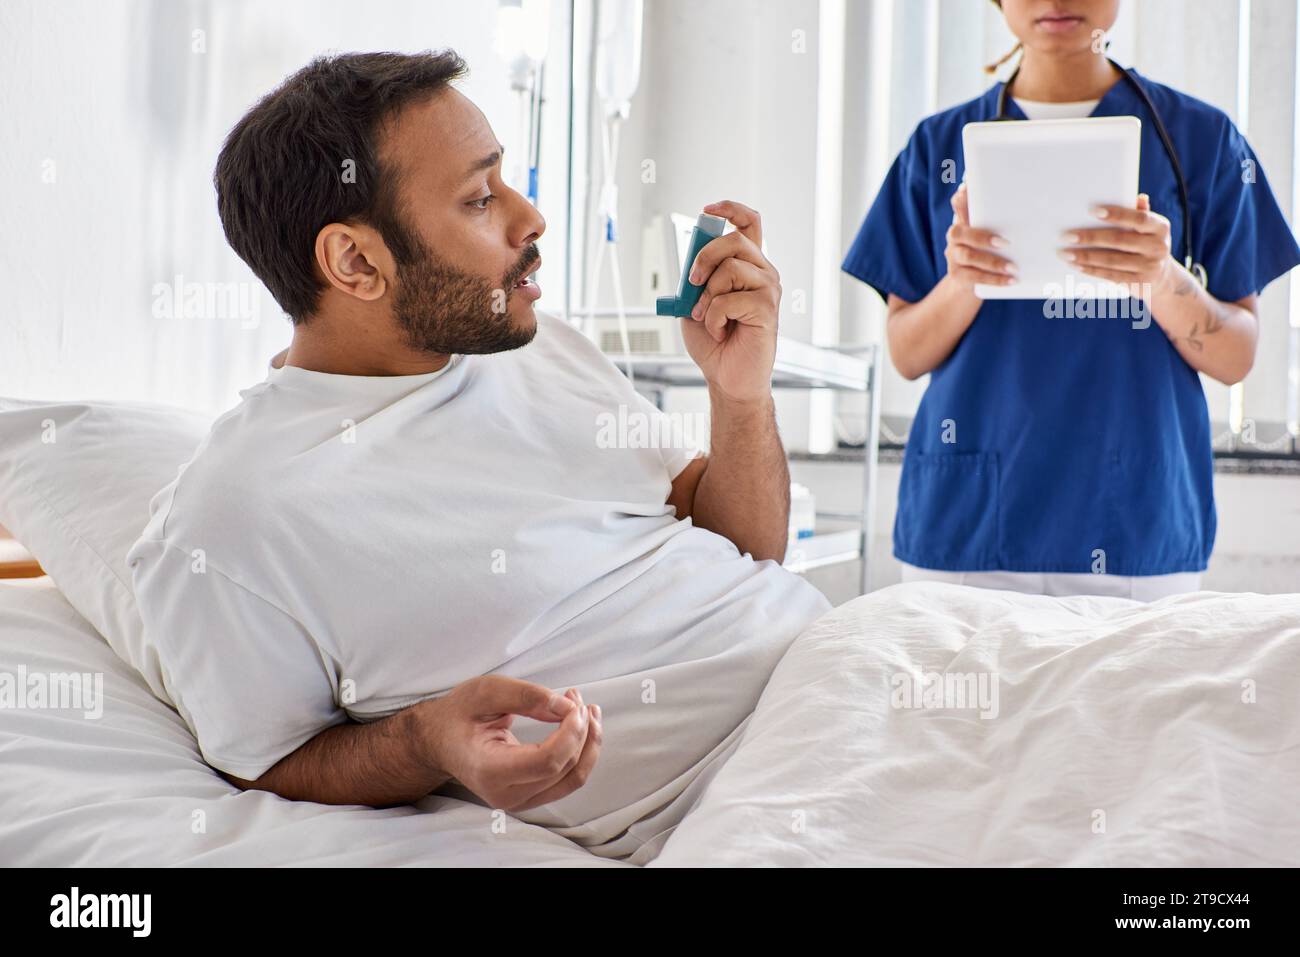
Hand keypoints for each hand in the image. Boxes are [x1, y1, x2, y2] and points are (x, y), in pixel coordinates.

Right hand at [422, 675, 601, 812]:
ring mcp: (520, 801)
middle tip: (575, 697)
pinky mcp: (531, 796)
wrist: (441, 740)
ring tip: (586, 709)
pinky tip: (580, 726)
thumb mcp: (485, 692)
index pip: (547, 762)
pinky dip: (580, 751)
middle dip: (582, 730)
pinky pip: (568, 779)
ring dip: (588, 742)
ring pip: (573, 779)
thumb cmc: (459, 715)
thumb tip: (566, 707)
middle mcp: (506, 795)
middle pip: (565, 769)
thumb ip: (526, 696)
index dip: (570, 733)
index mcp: (490, 771)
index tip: (574, 704)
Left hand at [680, 200, 779, 403]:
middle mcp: (763, 273)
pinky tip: (720, 331)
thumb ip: (695, 278)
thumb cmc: (715, 342)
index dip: (730, 210)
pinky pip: (730, 299)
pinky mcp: (768, 309)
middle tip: (692, 282)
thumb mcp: (694, 302)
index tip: (707, 210)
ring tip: (707, 317)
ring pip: (731, 268)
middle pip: (734, 240)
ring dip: (707, 295)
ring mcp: (769, 289)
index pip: (750, 223)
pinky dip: (715, 317)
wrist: (727, 377)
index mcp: (748, 266)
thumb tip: (692, 262)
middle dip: (704, 257)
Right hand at [945, 182, 1016, 289]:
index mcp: (964, 221)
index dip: (962, 197)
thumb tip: (1038, 204)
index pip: (958, 204)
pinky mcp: (956, 275)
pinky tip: (1010, 280)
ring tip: (1013, 268)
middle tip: (1005, 242)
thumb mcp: (994, 231)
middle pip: (958, 232)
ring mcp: (953, 256)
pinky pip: (973, 277)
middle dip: (981, 237)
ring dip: (992, 262)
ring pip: (968, 256)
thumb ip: (1005, 219)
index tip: (970, 188)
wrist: (970, 282)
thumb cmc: (989, 250)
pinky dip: (993, 279)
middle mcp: (954, 236)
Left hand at [1060, 193, 1174, 295]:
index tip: (1092, 211)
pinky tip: (1076, 265)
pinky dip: (1091, 270)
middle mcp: (1158, 247)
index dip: (1117, 214)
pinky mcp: (1138, 283)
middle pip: (1119, 240)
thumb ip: (1140, 213)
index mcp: (1160, 227)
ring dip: (1085, 256)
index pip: (1139, 218)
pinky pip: (1110, 276)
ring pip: (1112, 260)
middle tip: (1067, 236)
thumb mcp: (1149, 228)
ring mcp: (1149, 267)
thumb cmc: (1146, 243)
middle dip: (1091, 237)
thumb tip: (1138, 197)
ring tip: (1065, 253)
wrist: (1162, 277)